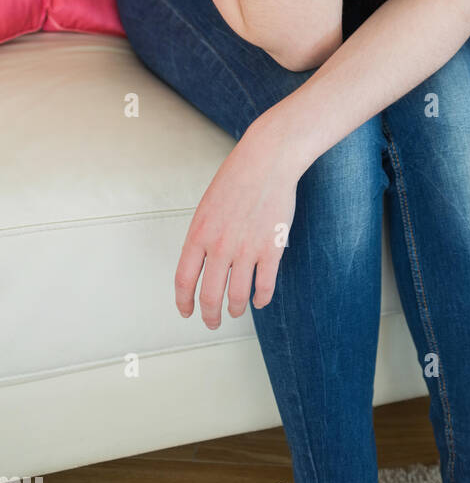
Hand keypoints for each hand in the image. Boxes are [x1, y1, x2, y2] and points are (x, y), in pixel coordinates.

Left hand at [174, 107, 307, 326]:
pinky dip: (262, 299)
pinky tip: (260, 301)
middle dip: (210, 315)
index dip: (184, 302)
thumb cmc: (237, 178)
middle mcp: (220, 246)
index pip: (184, 280)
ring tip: (235, 312)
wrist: (268, 160)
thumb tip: (204, 264)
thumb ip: (204, 236)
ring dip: (235, 309)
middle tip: (212, 322)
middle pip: (210, 295)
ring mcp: (247, 249)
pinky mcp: (272, 249)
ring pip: (237, 296)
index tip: (187, 312)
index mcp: (199, 234)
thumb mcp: (208, 206)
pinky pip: (265, 286)